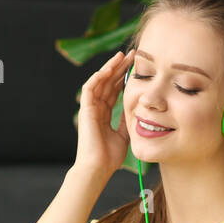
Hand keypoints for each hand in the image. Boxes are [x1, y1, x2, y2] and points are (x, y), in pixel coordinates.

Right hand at [73, 47, 134, 178]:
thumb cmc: (110, 157)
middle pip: (108, 82)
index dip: (125, 77)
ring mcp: (90, 108)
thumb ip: (127, 120)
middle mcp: (96, 109)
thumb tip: (137, 108)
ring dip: (110, 67)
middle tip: (133, 55)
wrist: (98, 167)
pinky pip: (90, 88)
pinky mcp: (85, 110)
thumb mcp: (124, 134)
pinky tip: (109, 68)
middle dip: (120, 68)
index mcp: (104, 114)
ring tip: (122, 56)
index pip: (114, 90)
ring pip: (100, 81)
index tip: (138, 67)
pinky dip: (99, 77)